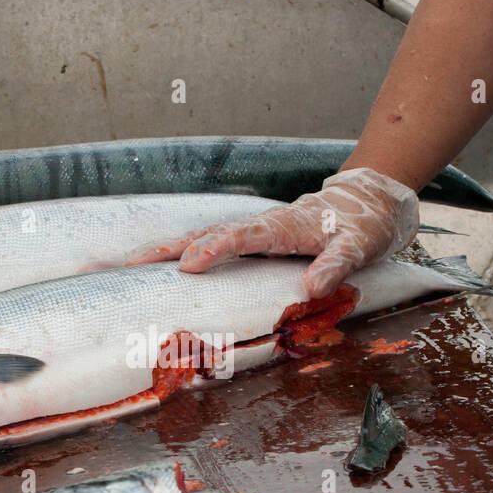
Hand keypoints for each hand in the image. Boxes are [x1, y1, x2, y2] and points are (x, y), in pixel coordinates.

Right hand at [125, 167, 419, 298]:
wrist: (364, 202)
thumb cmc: (361, 226)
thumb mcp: (358, 247)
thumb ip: (335, 266)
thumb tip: (311, 290)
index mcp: (281, 227)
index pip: (241, 237)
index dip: (214, 249)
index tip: (189, 265)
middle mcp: (258, 227)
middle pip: (204, 235)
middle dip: (167, 250)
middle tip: (130, 265)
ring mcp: (249, 233)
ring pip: (199, 239)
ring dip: (164, 253)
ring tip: (127, 267)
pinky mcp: (248, 241)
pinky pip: (209, 246)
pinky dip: (180, 255)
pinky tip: (157, 268)